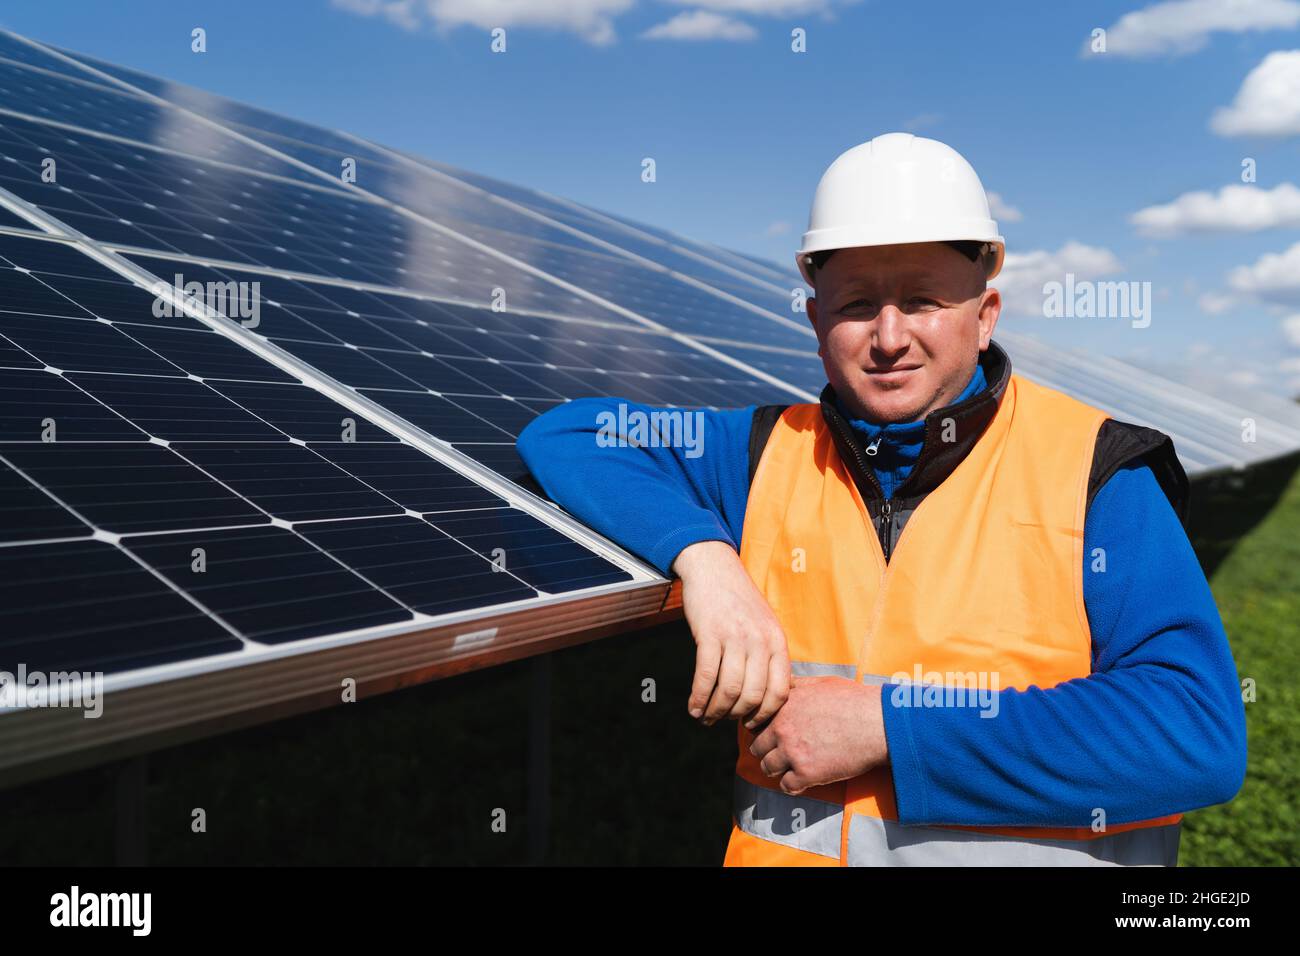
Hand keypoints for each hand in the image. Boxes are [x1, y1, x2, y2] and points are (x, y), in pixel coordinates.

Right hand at [672, 540, 790, 728]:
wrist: (713, 567)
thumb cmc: (738, 599)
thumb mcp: (766, 624)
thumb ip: (770, 656)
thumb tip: (770, 694)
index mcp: (777, 641)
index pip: (780, 692)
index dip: (765, 714)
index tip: (751, 723)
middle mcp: (760, 640)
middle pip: (753, 696)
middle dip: (737, 716)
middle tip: (724, 720)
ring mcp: (735, 636)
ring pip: (729, 690)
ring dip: (715, 710)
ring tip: (706, 716)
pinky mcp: (710, 633)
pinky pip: (705, 676)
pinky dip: (698, 697)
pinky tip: (693, 705)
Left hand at [748, 675, 887, 793]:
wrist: (878, 723)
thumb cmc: (854, 700)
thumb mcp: (820, 682)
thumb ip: (796, 685)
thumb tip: (783, 684)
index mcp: (784, 706)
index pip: (754, 722)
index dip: (763, 730)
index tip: (771, 735)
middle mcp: (782, 728)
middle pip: (757, 748)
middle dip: (767, 751)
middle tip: (780, 754)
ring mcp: (793, 752)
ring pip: (767, 768)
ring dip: (777, 770)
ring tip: (790, 768)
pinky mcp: (807, 773)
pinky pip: (786, 787)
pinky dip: (793, 786)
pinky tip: (803, 780)